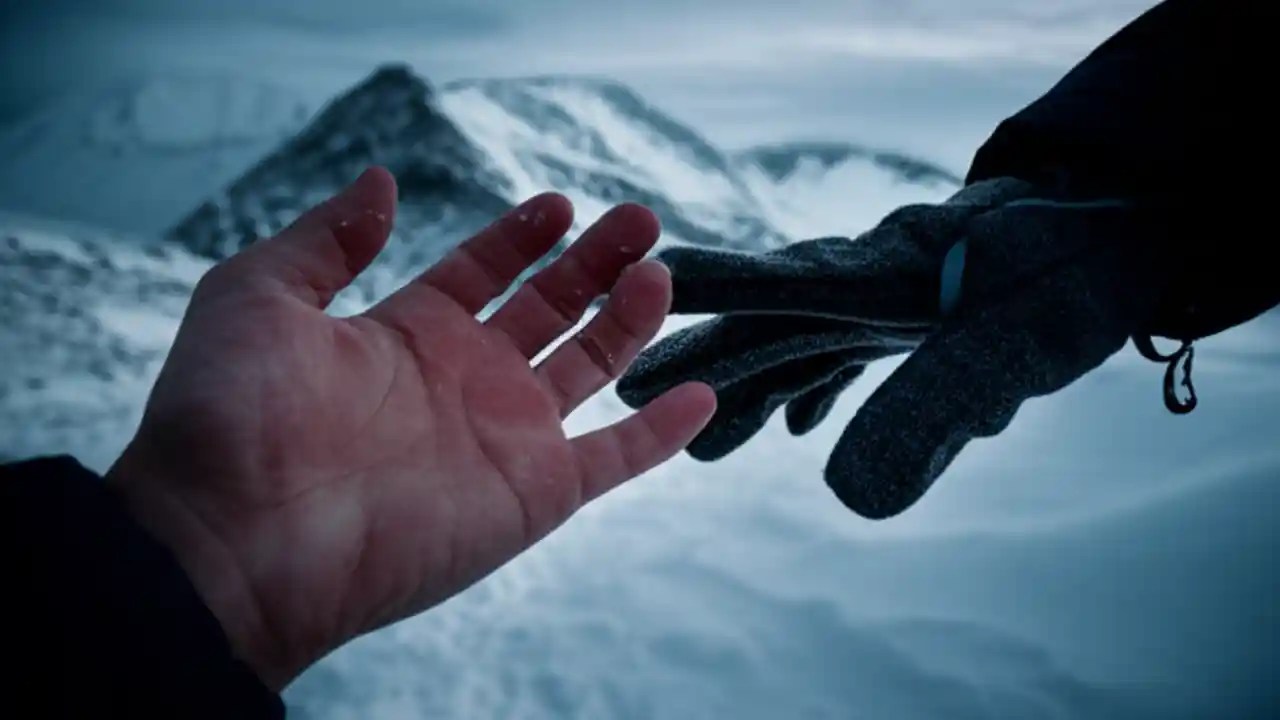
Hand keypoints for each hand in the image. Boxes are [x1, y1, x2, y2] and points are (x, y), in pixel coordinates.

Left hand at [107, 168, 715, 689]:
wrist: (241, 538)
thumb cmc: (232, 416)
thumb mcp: (258, 293)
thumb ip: (327, 237)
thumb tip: (380, 180)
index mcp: (408, 334)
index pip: (484, 272)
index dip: (523, 235)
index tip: (558, 202)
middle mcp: (465, 380)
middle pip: (552, 308)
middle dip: (596, 260)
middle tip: (640, 217)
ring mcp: (506, 435)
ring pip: (592, 367)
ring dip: (632, 319)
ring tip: (659, 271)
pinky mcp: (535, 492)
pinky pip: (617, 458)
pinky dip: (662, 431)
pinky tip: (700, 394)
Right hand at [619, 178, 1168, 518]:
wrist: (1112, 226)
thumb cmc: (1070, 268)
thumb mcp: (1017, 343)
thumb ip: (938, 408)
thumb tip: (854, 499)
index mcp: (876, 274)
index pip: (775, 288)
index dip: (706, 299)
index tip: (642, 306)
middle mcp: (862, 285)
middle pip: (766, 329)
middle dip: (702, 364)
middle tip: (628, 393)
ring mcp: (881, 302)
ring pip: (797, 350)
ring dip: (749, 394)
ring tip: (702, 450)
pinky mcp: (908, 321)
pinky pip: (845, 359)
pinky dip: (817, 393)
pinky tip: (804, 433)